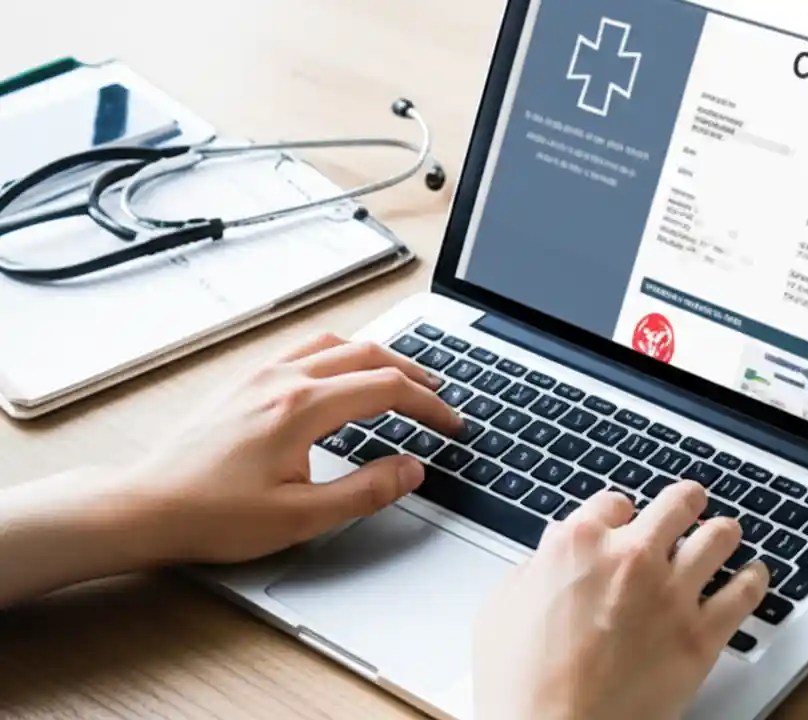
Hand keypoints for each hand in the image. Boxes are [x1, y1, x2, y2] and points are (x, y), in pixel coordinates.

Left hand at [122, 332, 463, 563]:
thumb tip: (411, 469)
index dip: (430, 406)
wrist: (144, 506)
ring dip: (378, 357)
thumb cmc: (212, 515)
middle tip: (440, 397)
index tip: (451, 424)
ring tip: (402, 378)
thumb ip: (365, 491)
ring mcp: (260, 376)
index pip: (387, 389)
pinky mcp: (244, 382)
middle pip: (368, 354)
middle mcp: (283, 380)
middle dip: (413, 373)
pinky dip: (341, 354)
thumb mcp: (300, 518)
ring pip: (335, 344)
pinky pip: (305, 349)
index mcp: (302, 408)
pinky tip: (343, 374)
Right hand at [473, 481, 769, 719]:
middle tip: (688, 509)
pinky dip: (753, 580)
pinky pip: (745, 592)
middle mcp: (631, 558)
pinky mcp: (701, 635)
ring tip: (726, 536)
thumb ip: (534, 571)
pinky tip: (753, 578)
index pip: (615, 502)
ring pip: (720, 537)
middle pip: (678, 503)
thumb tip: (549, 558)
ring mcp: (671, 594)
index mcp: (578, 544)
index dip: (622, 514)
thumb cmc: (519, 686)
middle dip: (685, 504)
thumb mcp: (502, 610)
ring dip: (723, 534)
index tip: (627, 523)